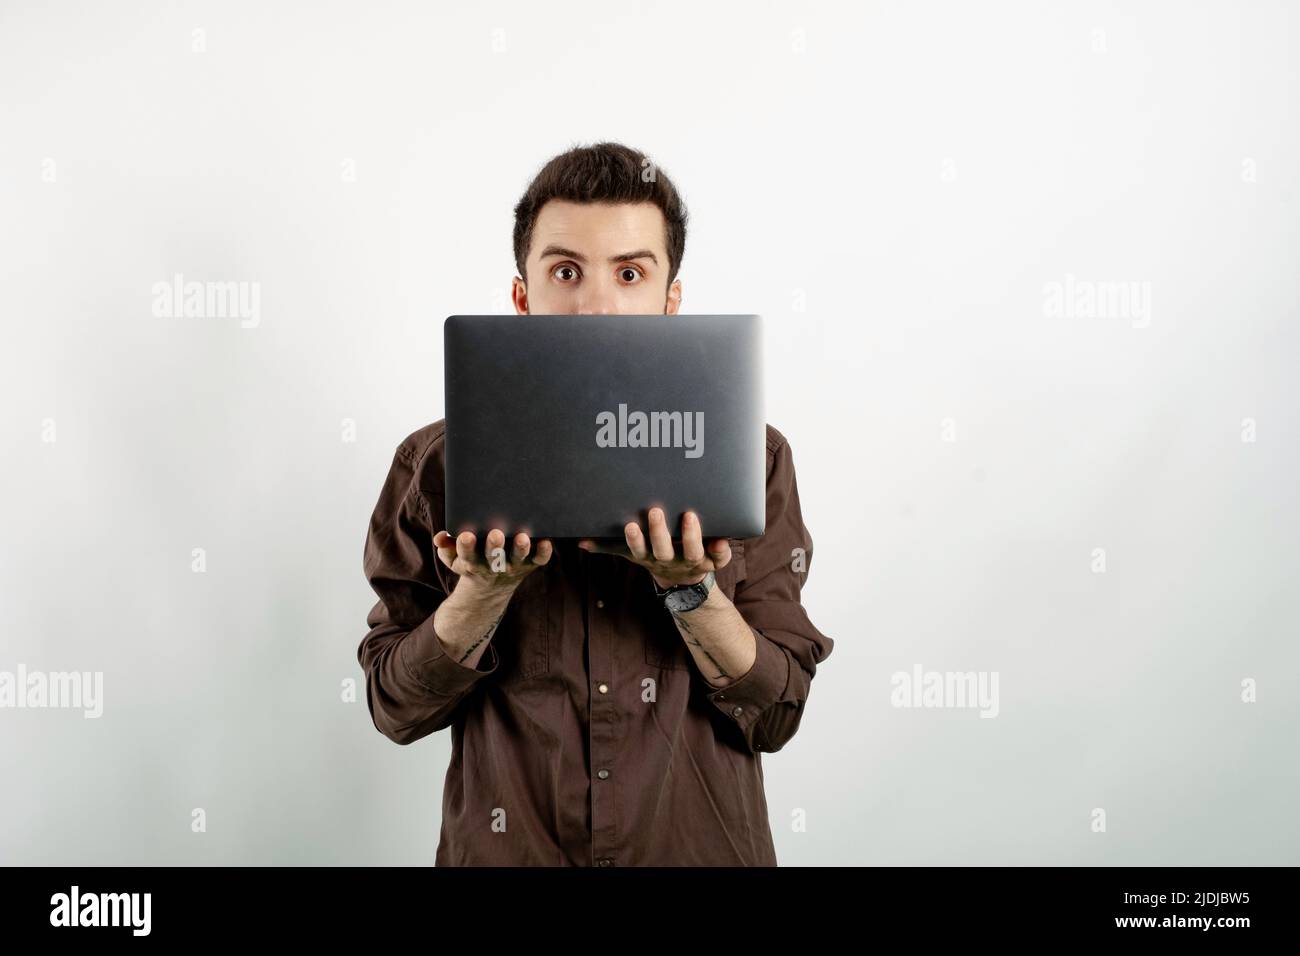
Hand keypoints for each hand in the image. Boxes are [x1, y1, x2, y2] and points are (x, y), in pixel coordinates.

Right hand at [433, 528, 553, 592]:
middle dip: (494, 546)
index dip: (466, 546)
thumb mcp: (454, 558)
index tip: (465, 535)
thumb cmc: (471, 562)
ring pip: (518, 558)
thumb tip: (439, 538)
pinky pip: (539, 560)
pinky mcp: (529, 564)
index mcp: (472, 562)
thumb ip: (445, 547)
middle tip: (495, 533)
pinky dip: (543, 552)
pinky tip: (546, 541)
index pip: (467, 554)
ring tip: (522, 538)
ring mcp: (513, 566)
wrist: (489, 588)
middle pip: (494, 557)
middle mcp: (494, 566)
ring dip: (520, 549)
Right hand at [577, 507, 730, 588]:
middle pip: (664, 550)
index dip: (635, 540)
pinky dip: (721, 550)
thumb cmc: (654, 555)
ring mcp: (692, 561)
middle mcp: (671, 560)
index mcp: (650, 557)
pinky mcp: (712, 560)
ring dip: (690, 536)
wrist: (683, 580)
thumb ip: (608, 545)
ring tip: (688, 516)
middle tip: (656, 511)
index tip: (630, 525)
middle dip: (659, 532)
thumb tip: (581, 541)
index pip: (639, 551)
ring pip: (693, 552)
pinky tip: (721, 537)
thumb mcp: (631, 553)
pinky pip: (720, 558)